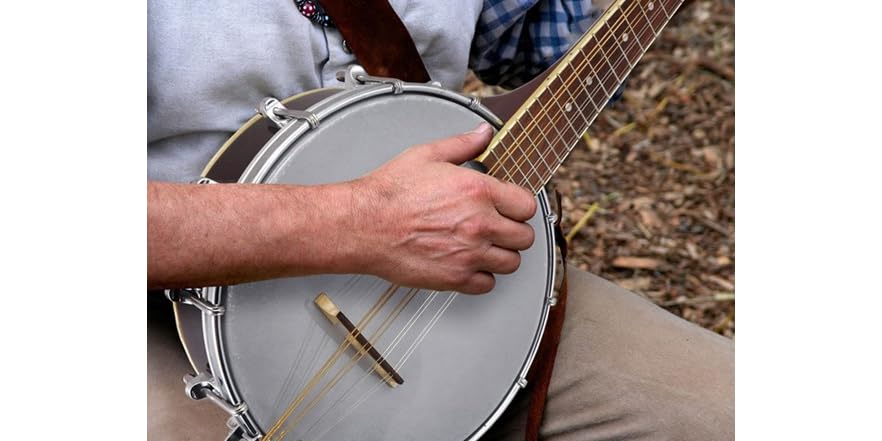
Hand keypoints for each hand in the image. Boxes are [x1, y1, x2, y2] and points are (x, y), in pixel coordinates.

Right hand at [345, 123, 536, 293]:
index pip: (526, 205)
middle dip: (514, 231)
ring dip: (502, 254)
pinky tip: (470, 263)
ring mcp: (469, 254)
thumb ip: (463, 144)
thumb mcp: (427, 155)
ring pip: (511, 263)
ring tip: (486, 245)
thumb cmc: (389, 193)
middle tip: (500, 227)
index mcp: (478, 191)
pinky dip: (482, 276)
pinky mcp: (455, 278)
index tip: (511, 207)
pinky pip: (487, 284)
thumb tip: (483, 134)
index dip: (519, 205)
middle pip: (524, 237)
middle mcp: (479, 224)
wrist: (363, 225)